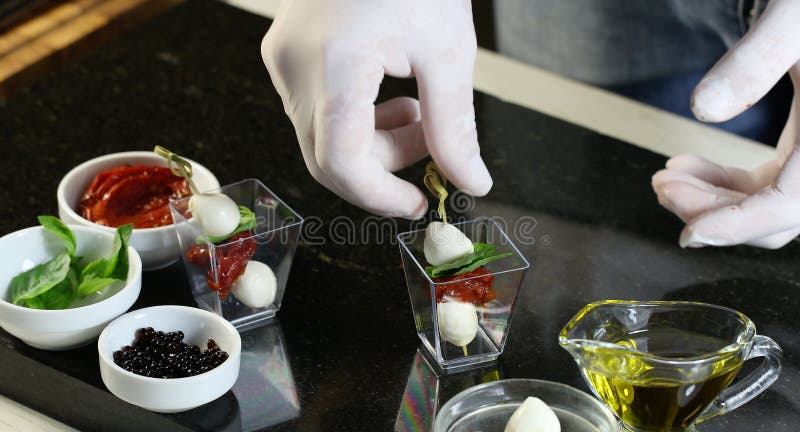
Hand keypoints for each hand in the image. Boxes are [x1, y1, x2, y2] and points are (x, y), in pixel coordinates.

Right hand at [261, 0, 491, 217]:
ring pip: (322, 139)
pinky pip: (315, 113)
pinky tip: (388, 91)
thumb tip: (470, 183)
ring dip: (373, 142)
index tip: (418, 202)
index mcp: (334, 63)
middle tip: (429, 147)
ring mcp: (281, 62)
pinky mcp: (283, 56)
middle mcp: (294, 67)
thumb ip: (456, 127)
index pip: (340, 162)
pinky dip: (356, 119)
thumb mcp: (448, 51)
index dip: (380, 196)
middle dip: (382, 169)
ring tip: (416, 108)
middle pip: (328, 159)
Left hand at [652, 0, 799, 248]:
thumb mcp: (792, 22)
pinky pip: (767, 186)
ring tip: (666, 178)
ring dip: (712, 199)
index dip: (738, 224)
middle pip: (774, 214)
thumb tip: (703, 109)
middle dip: (711, 209)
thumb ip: (755, 61)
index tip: (689, 234)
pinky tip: (688, 168)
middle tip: (662, 187)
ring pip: (766, 204)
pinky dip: (725, 185)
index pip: (790, 204)